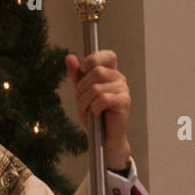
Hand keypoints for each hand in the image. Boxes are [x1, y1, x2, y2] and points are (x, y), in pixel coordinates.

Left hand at [66, 49, 131, 167]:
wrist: (103, 139)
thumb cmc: (94, 117)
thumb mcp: (81, 93)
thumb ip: (77, 75)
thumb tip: (69, 57)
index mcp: (110, 73)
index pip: (107, 55)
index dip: (93, 60)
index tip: (83, 72)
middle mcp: (119, 78)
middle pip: (97, 71)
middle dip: (82, 88)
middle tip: (83, 101)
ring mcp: (123, 89)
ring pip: (96, 87)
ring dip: (86, 102)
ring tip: (89, 111)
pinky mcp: (124, 101)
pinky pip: (103, 99)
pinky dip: (94, 108)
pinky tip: (97, 114)